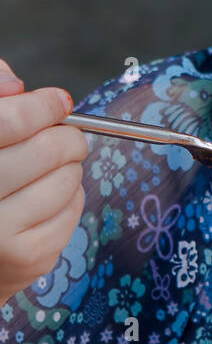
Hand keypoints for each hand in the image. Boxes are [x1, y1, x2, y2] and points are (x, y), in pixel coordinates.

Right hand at [0, 62, 88, 304]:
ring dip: (69, 167)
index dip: (43, 105)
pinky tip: (48, 198)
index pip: (11, 120)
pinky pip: (73, 209)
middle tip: (66, 137)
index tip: (59, 101)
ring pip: (67, 178)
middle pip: (47, 148)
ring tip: (50, 171)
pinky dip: (71, 197)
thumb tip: (17, 86)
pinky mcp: (28, 257)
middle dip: (68, 136)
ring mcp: (0, 233)